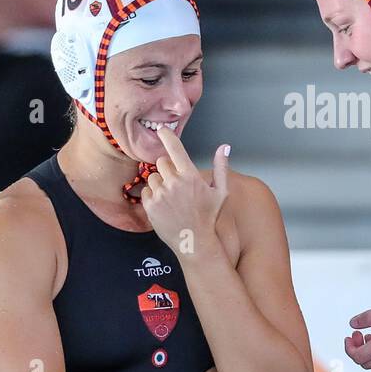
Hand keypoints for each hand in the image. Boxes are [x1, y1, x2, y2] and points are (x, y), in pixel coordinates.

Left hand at [140, 126, 229, 255]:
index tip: (161, 129)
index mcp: (191, 176)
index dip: (167, 136)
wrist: (194, 241)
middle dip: (168, 168)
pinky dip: (153, 195)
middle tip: (177, 183)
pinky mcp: (150, 205)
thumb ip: (221, 167)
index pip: (175, 148)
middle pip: (162, 162)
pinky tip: (164, 205)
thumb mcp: (221, 192)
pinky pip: (146, 190)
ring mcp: (161, 194)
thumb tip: (224, 146)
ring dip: (159, 182)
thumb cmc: (208, 216)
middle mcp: (174, 183)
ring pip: (153, 176)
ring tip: (171, 197)